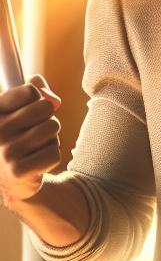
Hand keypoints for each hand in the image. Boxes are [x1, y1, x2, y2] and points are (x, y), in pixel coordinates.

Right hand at [0, 75, 62, 206]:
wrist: (12, 180)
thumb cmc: (17, 140)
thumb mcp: (17, 115)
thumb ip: (28, 95)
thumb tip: (38, 79)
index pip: (30, 91)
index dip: (39, 99)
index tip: (31, 109)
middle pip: (46, 107)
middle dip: (48, 119)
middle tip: (37, 131)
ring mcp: (5, 151)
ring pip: (52, 129)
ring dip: (51, 139)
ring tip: (36, 147)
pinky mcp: (19, 170)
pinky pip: (54, 153)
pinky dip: (52, 157)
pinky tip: (37, 163)